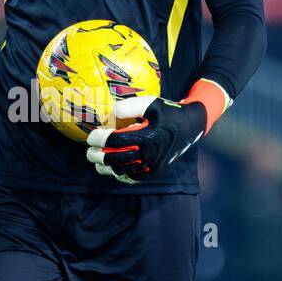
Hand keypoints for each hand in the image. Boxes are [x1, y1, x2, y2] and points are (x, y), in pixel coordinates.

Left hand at [86, 95, 204, 182]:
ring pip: (121, 171)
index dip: (99, 138)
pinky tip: (112, 168)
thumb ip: (128, 107)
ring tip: (98, 161)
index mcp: (146, 138)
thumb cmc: (169, 112)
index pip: (115, 141)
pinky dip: (120, 174)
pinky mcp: (154, 171)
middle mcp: (148, 155)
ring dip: (106, 167)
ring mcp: (151, 166)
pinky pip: (133, 177)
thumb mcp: (150, 103)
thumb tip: (109, 115)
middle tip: (89, 151)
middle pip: (115, 159)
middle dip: (98, 155)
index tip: (91, 135)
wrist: (192, 126)